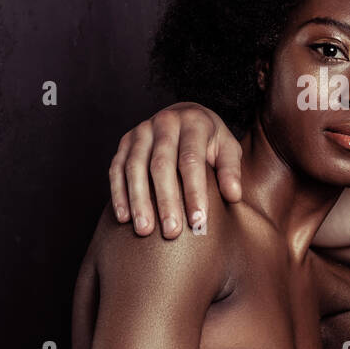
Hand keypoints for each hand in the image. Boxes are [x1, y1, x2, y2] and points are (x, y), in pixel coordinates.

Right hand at [108, 102, 241, 238]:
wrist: (184, 115)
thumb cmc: (209, 140)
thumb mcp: (227, 148)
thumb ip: (230, 170)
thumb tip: (233, 196)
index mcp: (193, 122)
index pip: (191, 160)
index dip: (194, 192)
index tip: (198, 221)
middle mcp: (164, 123)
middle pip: (161, 165)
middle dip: (166, 201)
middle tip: (171, 232)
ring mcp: (141, 131)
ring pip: (135, 167)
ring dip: (138, 201)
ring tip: (144, 230)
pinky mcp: (124, 142)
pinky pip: (116, 169)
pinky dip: (119, 193)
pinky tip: (123, 218)